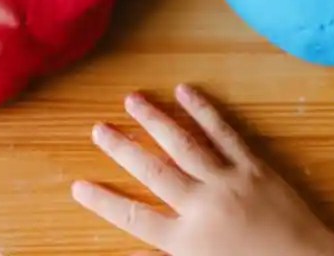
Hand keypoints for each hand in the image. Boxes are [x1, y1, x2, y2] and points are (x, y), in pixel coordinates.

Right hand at [73, 85, 333, 255]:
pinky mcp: (254, 168)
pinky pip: (224, 133)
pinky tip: (185, 92)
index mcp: (186, 242)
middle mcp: (201, 207)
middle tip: (98, 129)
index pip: (134, 218)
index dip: (104, 201)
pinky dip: (203, 111)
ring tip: (132, 99)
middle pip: (153, 172)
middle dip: (122, 149)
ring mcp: (228, 183)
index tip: (78, 185)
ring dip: (155, 119)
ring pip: (183, 144)